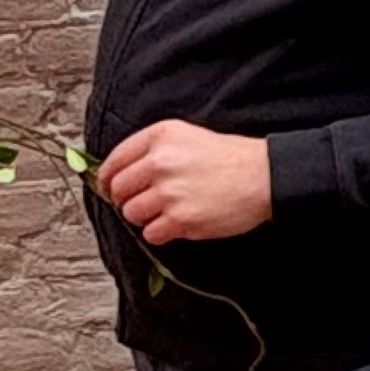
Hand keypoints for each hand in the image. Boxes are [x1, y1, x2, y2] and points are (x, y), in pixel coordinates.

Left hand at [96, 121, 272, 242]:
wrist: (263, 176)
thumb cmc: (228, 157)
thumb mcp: (187, 137)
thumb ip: (154, 150)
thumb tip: (120, 173)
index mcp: (160, 137)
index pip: (115, 160)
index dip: (106, 178)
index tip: (107, 187)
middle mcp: (160, 162)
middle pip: (118, 190)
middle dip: (126, 199)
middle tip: (142, 202)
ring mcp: (169, 192)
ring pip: (131, 213)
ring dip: (144, 217)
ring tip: (166, 212)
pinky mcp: (180, 219)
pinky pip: (151, 233)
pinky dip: (160, 233)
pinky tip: (177, 223)